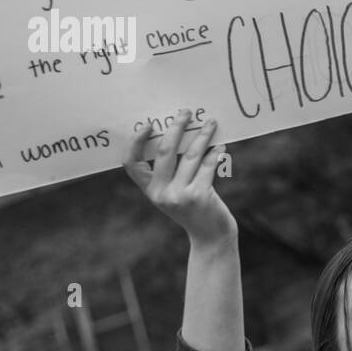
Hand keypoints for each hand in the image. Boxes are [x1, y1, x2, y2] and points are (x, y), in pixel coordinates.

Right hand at [122, 110, 236, 247]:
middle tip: (186, 113)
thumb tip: (180, 134)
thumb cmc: (194, 210)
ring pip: (191, 155)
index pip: (131, 163)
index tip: (148, 125)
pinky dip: (214, 153)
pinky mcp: (200, 196)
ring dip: (202, 135)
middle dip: (176, 127)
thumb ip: (172, 172)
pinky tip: (220, 146)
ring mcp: (180, 195)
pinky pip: (208, 166)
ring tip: (211, 124)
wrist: (211, 237)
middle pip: (165, 151)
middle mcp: (161, 193)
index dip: (135, 142)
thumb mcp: (175, 193)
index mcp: (151, 190)